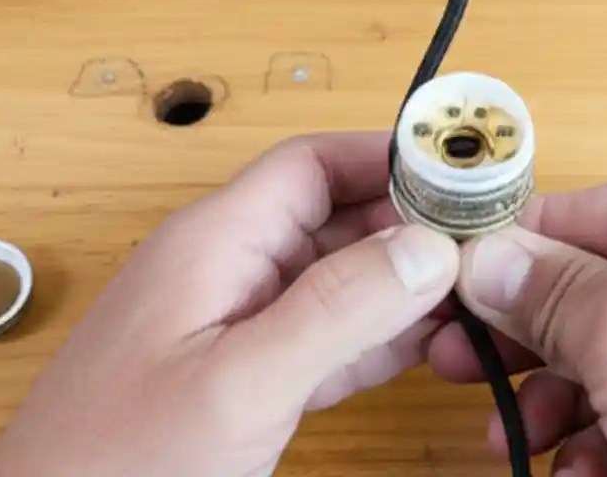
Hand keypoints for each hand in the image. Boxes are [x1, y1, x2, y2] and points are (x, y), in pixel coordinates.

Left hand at [0, 132, 458, 476]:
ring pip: (341, 280)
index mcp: (215, 242)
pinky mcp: (247, 375)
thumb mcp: (237, 382)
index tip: (465, 173)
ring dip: (406, 286)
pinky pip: (328, 337)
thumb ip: (335, 310)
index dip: (390, 158)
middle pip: (337, 218)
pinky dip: (381, 338)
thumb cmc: (113, 462)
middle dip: (414, 226)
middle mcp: (229, 270)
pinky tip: (429, 345)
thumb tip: (425, 245)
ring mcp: (238, 325)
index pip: (315, 165)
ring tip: (479, 294)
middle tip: (493, 244)